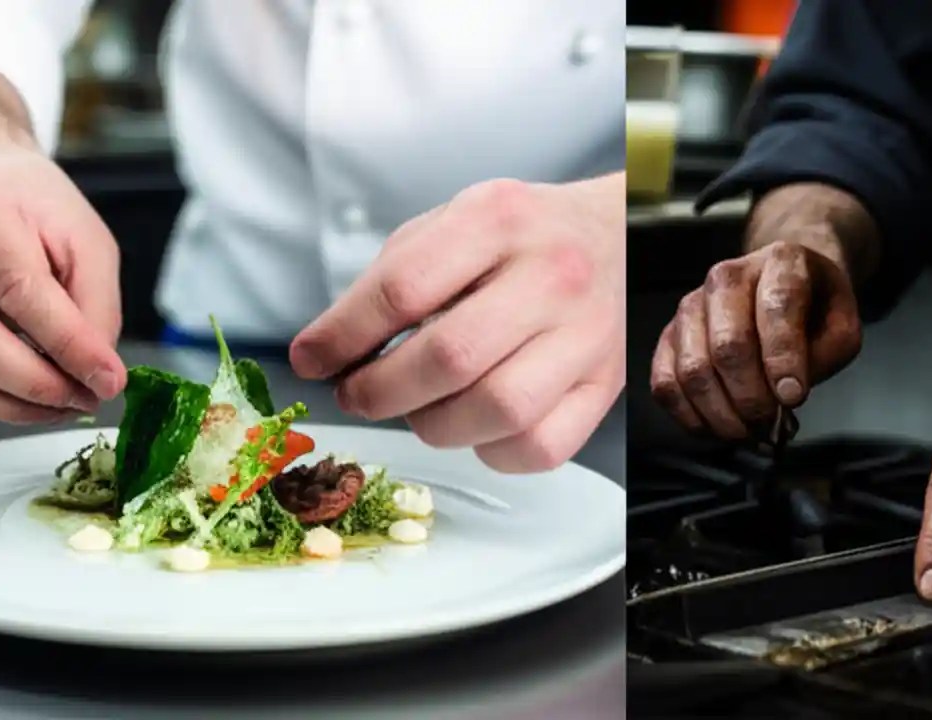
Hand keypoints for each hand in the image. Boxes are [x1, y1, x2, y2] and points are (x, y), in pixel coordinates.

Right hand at [0, 69, 124, 422]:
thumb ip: (96, 303)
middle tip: (91, 398)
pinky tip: (34, 395)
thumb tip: (101, 368)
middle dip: (44, 385)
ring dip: (20, 404)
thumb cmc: (33, 209)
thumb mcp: (86, 241)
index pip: (21, 292)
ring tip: (68, 402)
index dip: (69, 345)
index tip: (110, 380)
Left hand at [290, 175, 624, 472]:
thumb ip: (392, 278)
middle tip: (357, 394)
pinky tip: (476, 426)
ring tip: (418, 409)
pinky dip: (492, 451)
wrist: (620, 238)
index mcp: (498, 221)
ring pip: (498, 411)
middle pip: (449, 358)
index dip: (342, 336)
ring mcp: (586, 335)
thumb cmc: (523, 238)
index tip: (311, 360)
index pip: (402, 289)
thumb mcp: (455, 223)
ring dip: (435, 425)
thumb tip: (329, 351)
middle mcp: (550, 276)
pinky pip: (540, 447)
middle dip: (380, 391)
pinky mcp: (604, 386)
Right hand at [650, 183, 874, 438]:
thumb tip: (783, 397)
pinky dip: (689, 416)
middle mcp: (726, 276)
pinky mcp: (669, 335)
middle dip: (751, 397)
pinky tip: (716, 426)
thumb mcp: (841, 328)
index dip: (783, 358)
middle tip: (769, 423)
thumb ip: (821, 358)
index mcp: (780, 262)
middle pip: (728, 344)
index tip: (793, 398)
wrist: (780, 288)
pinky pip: (665, 383)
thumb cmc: (814, 311)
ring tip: (747, 430)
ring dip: (722, 414)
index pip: (777, 307)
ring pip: (694, 369)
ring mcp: (691, 304)